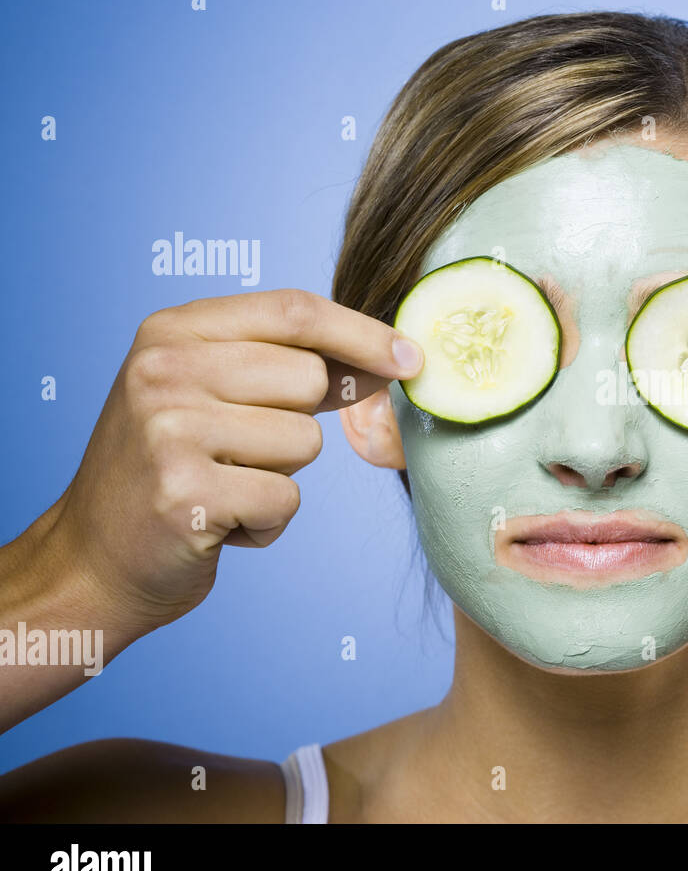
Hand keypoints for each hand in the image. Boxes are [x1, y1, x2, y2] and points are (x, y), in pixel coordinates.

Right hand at [47, 289, 423, 625]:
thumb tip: (393, 356)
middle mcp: (162, 370)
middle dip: (298, 424)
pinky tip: (219, 524)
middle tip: (239, 453)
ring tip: (224, 488)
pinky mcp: (184, 496)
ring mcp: (168, 431)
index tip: (412, 358)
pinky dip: (266, 524)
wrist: (93, 559)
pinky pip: (287, 501)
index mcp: (171, 331)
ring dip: (281, 479)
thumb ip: (284, 364)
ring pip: (305, 444)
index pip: (293, 310)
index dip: (363, 333)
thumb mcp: (209, 392)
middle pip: (308, 379)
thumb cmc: (172, 470)